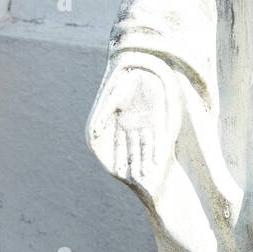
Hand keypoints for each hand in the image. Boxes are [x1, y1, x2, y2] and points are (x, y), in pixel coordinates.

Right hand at [88, 66, 174, 192]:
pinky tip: (157, 160)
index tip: (118, 173)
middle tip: (135, 179)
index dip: (119, 159)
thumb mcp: (112, 99)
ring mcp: (146, 124)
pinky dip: (156, 148)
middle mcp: (133, 126)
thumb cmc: (124, 84)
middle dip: (134, 163)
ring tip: (145, 174)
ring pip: (145, 146)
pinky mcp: (157, 119)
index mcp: (121, 123)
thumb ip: (103, 116)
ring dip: (145, 159)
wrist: (142, 72)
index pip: (120, 145)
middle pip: (133, 149)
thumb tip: (95, 132)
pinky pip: (157, 137)